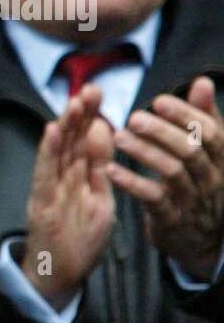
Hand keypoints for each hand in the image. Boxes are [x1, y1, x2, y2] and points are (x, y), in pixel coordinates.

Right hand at [22, 85, 115, 308]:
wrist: (60, 277)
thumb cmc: (80, 240)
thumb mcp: (101, 200)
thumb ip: (101, 168)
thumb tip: (104, 131)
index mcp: (79, 177)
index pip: (85, 141)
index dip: (91, 117)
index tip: (98, 94)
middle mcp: (62, 179)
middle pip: (70, 141)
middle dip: (79, 115)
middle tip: (89, 89)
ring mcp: (50, 190)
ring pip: (57, 152)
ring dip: (64, 126)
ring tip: (73, 103)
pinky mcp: (42, 205)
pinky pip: (44, 175)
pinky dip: (46, 153)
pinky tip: (51, 132)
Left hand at [111, 77, 223, 281]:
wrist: (198, 240)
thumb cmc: (197, 185)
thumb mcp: (206, 153)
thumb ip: (202, 119)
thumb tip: (201, 82)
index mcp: (221, 160)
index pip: (210, 133)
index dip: (185, 115)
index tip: (158, 101)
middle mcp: (211, 179)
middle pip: (190, 151)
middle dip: (162, 131)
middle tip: (133, 117)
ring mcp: (192, 201)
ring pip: (172, 172)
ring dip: (144, 152)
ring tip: (118, 137)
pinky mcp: (171, 220)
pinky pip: (153, 199)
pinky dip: (132, 182)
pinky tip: (110, 169)